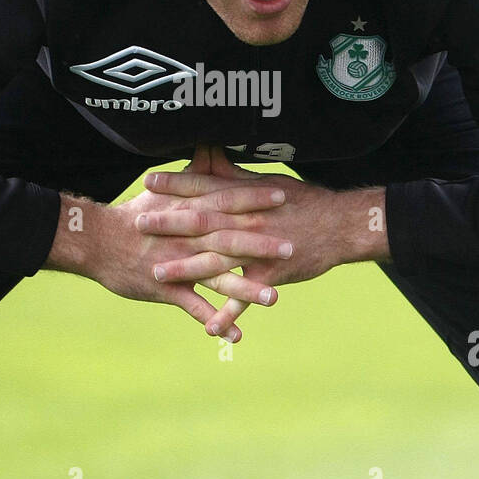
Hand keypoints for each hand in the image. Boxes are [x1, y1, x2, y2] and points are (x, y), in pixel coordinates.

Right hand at [46, 145, 291, 341]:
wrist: (96, 240)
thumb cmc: (134, 215)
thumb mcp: (164, 190)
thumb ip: (194, 171)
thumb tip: (211, 144)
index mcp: (188, 211)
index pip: (226, 200)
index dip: (254, 198)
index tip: (283, 195)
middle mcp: (187, 237)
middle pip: (228, 239)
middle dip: (260, 245)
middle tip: (291, 247)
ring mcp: (178, 265)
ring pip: (216, 278)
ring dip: (245, 289)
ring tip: (274, 298)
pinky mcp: (167, 289)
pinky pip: (194, 308)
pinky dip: (214, 321)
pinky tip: (235, 336)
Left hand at [139, 146, 386, 295]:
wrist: (341, 225)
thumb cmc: (303, 200)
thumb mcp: (267, 182)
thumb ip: (232, 173)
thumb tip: (207, 150)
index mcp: (244, 197)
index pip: (204, 186)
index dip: (175, 183)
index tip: (148, 180)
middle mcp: (247, 221)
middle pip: (201, 221)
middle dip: (168, 223)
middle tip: (137, 223)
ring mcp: (257, 249)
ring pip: (216, 259)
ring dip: (185, 268)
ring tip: (156, 274)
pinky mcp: (270, 275)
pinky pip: (245, 297)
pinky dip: (228, 313)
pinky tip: (208, 328)